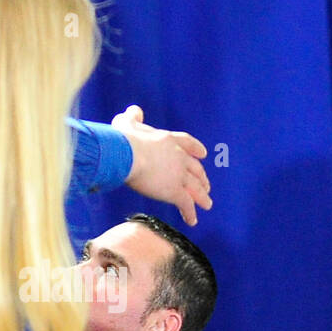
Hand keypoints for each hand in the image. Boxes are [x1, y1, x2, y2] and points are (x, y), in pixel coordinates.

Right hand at [114, 105, 211, 226]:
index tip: (203, 154)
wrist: (126, 155)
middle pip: (196, 168)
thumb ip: (132, 117)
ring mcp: (179, 175)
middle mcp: (178, 157)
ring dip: (202, 196)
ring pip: (196, 187)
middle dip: (202, 178)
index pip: (188, 143)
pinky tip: (192, 220)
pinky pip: (186, 204)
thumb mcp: (127, 124)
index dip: (196, 150)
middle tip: (206, 186)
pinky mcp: (175, 191)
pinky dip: (190, 213)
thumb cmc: (123, 139)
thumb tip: (134, 110)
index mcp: (168, 140)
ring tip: (207, 204)